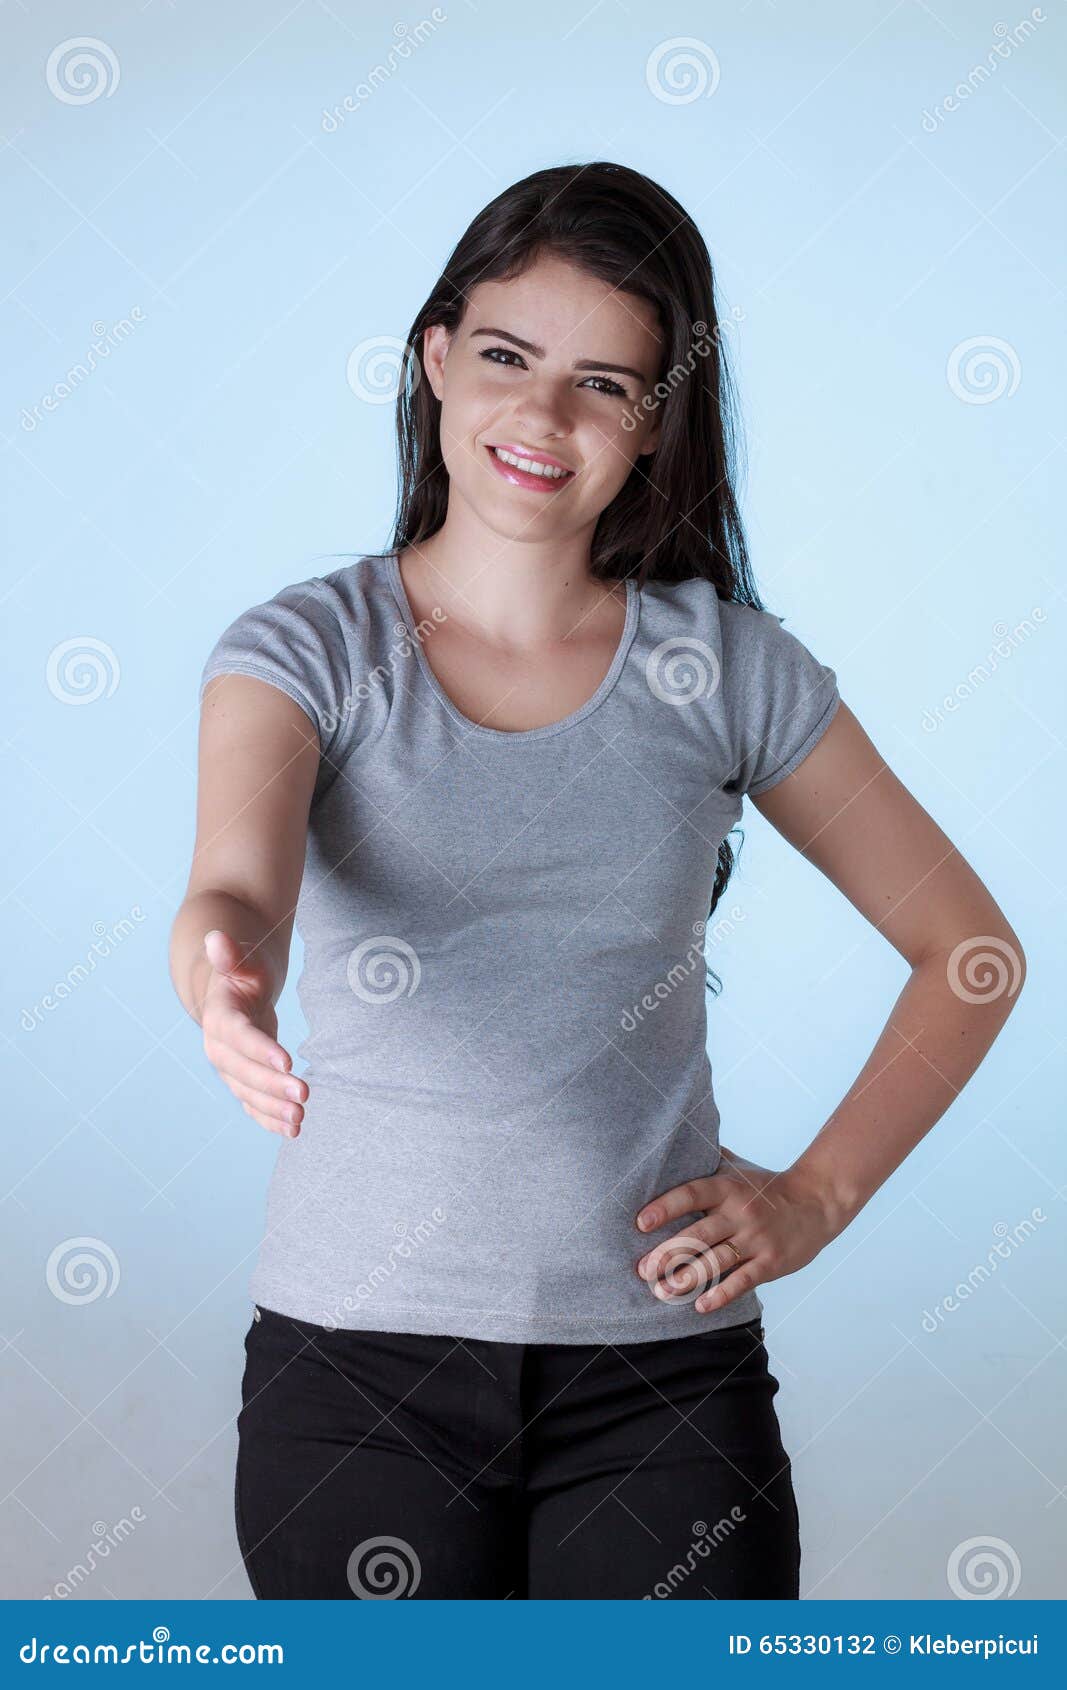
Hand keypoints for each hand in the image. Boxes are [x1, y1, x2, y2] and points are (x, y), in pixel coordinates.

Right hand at [200, 929, 306, 1137]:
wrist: (230, 990)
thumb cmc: (242, 970)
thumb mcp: (242, 960)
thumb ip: (231, 955)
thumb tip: (216, 938)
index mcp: (220, 1016)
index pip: (240, 1036)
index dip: (261, 1049)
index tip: (288, 1061)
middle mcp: (219, 1048)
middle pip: (244, 1072)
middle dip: (273, 1086)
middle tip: (304, 1096)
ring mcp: (229, 1068)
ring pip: (249, 1094)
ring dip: (273, 1110)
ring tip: (301, 1120)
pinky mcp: (242, 1080)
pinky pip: (253, 1105)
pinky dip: (270, 1119)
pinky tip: (292, 1131)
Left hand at [633, 1141, 838, 1314]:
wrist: (818, 1201)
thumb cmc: (768, 1186)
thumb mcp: (739, 1167)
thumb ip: (709, 1159)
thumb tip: (676, 1140)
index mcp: (727, 1187)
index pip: (691, 1194)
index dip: (665, 1207)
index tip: (640, 1223)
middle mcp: (740, 1212)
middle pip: (699, 1234)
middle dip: (668, 1254)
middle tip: (643, 1270)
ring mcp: (756, 1238)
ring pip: (717, 1261)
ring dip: (687, 1279)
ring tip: (663, 1292)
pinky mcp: (771, 1262)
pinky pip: (743, 1281)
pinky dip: (722, 1294)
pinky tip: (701, 1306)